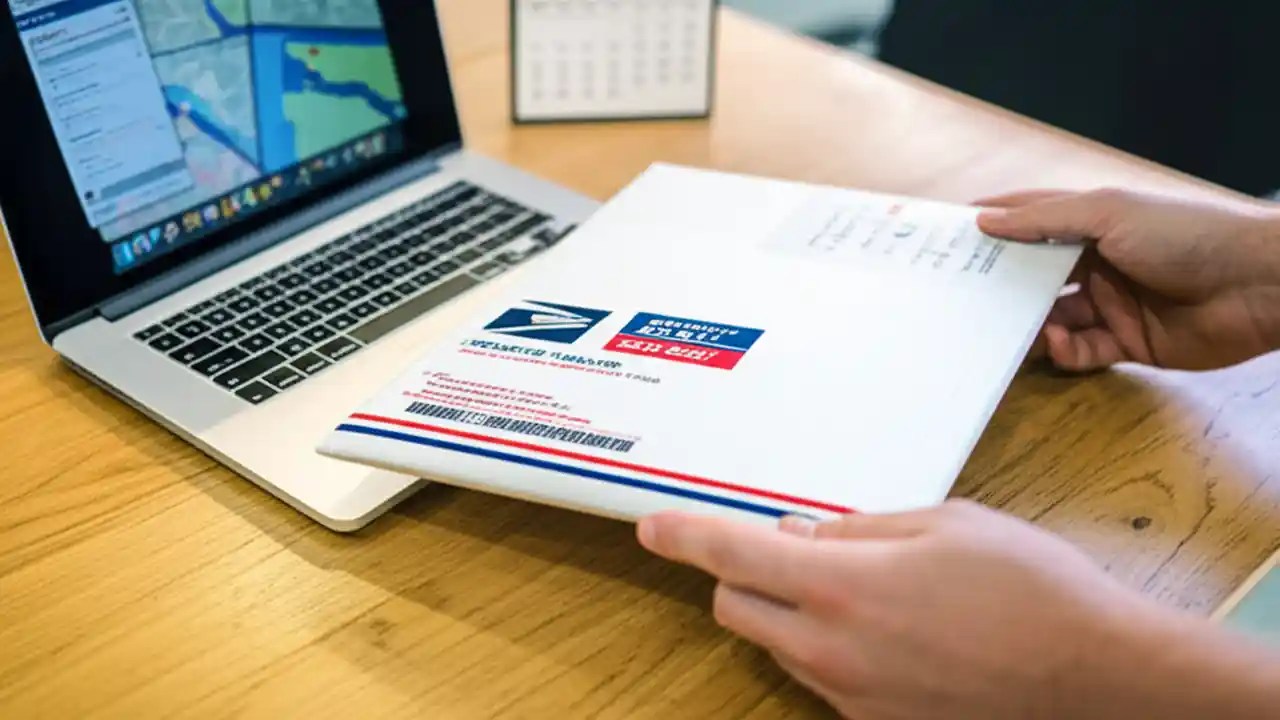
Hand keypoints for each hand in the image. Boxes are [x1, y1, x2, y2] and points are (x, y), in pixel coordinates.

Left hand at [638, 501, 1157, 718]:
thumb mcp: (943, 524)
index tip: (652, 527)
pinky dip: (829, 647)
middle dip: (741, 572)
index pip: (730, 553)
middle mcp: (831, 649)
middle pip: (736, 607)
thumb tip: (800, 529)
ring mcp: (851, 698)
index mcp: (841, 584)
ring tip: (862, 588)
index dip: (682, 535)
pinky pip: (822, 679)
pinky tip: (888, 630)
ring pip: (779, 646)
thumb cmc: (1032, 590)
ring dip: (790, 612)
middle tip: (784, 547)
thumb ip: (856, 527)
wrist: (1098, 679)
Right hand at [976, 189, 1279, 370]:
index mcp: (1092, 221)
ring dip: (1031, 325)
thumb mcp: (1110, 214)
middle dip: (1000, 285)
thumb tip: (985, 221)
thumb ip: (1046, 220)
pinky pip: (1082, 351)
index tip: (947, 235)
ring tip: (1008, 331)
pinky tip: (1062, 345)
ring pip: (1052, 318)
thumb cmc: (1186, 234)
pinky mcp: (1127, 343)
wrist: (1258, 285)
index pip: (1030, 219)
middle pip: (1034, 275)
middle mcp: (1097, 261)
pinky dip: (1066, 352)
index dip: (992, 224)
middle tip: (960, 298)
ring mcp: (1111, 303)